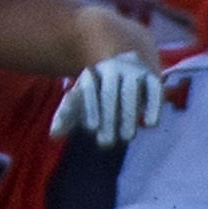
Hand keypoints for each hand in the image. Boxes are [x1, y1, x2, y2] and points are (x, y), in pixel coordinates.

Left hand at [49, 49, 164, 146]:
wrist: (127, 65)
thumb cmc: (98, 93)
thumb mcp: (81, 101)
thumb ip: (66, 116)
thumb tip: (53, 135)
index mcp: (90, 73)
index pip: (87, 88)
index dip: (89, 107)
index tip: (90, 127)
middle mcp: (111, 68)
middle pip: (108, 93)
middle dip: (108, 118)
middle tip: (106, 142)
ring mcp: (133, 71)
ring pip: (130, 93)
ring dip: (128, 115)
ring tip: (126, 137)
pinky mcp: (153, 77)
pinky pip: (154, 90)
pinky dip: (153, 106)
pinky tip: (149, 124)